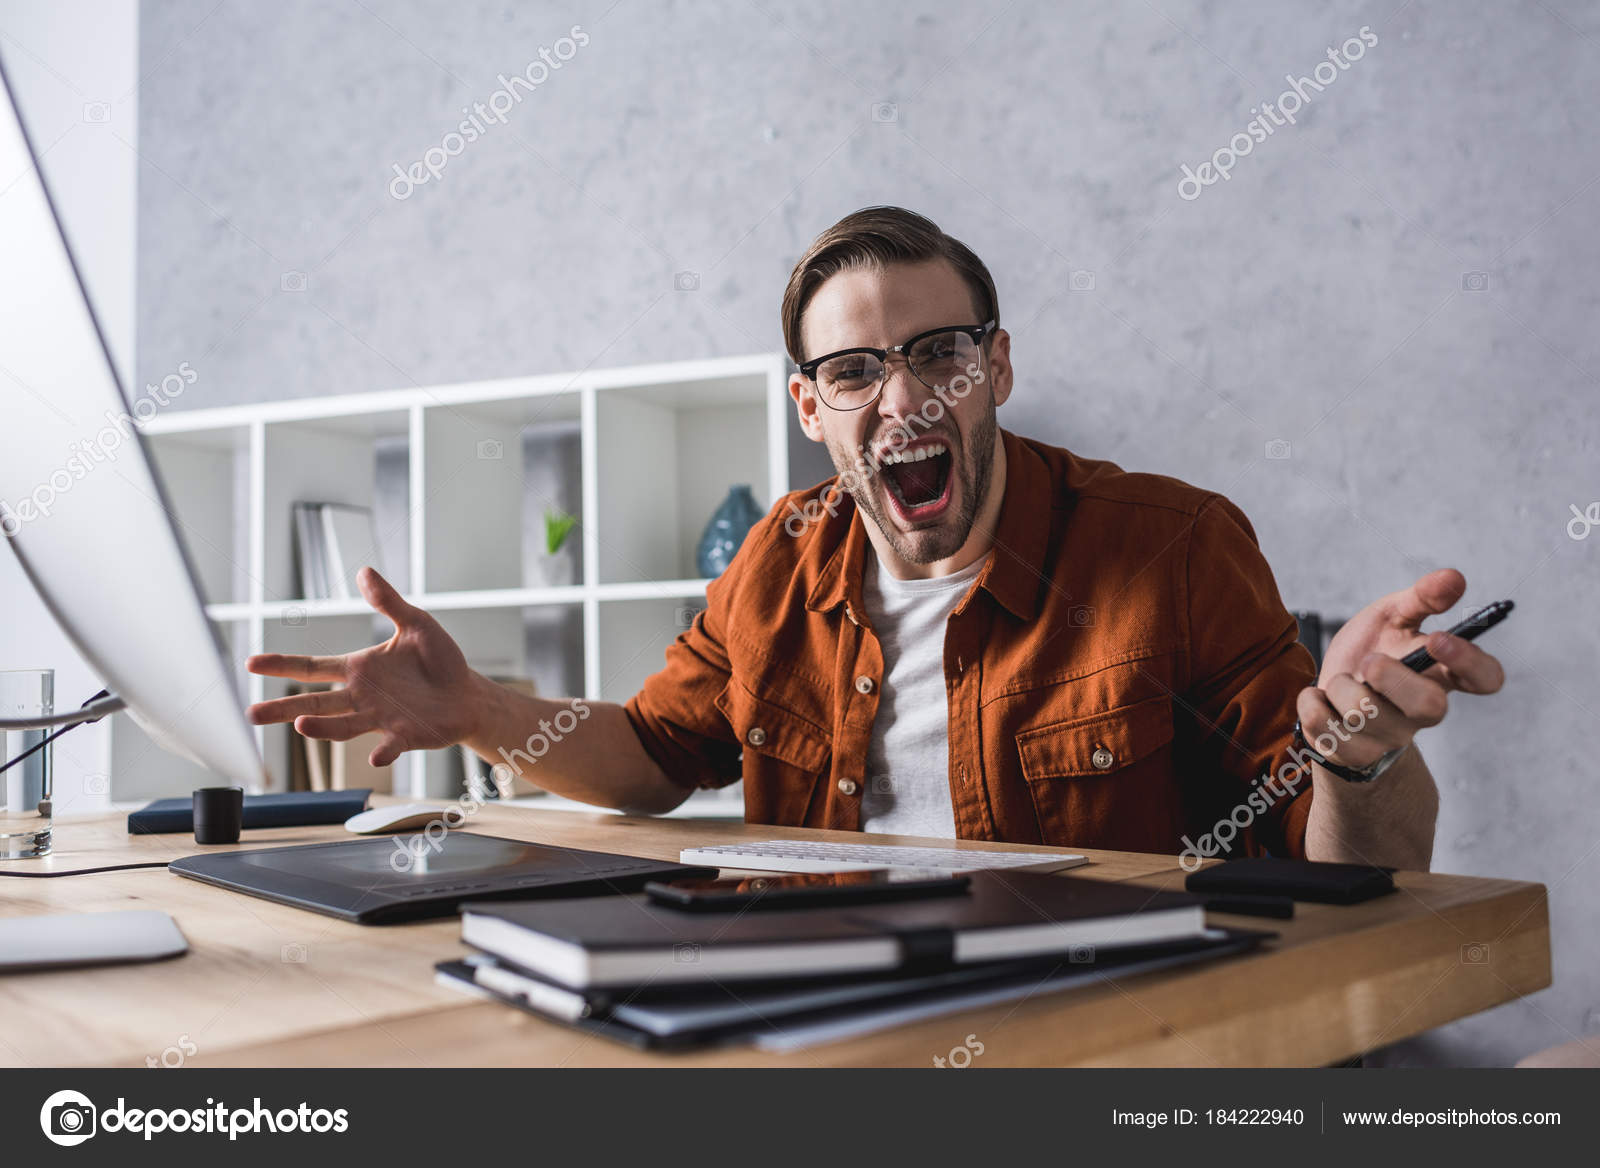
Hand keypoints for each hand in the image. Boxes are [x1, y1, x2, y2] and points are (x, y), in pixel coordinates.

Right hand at [246, 567, 480, 766]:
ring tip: (300, 725)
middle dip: (283, 709)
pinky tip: (376, 757)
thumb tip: (364, 571)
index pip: (312, 667)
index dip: (282, 665)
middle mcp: (362, 697)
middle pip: (314, 704)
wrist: (469, 694)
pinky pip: (390, 746)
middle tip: (251, 714)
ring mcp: (380, 719)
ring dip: (323, 728)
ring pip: (344, 726)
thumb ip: (388, 602)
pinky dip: (383, 752)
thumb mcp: (416, 624)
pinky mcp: (405, 736)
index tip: (251, 662)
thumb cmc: (440, 662)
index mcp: (359, 669)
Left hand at [1299, 568, 1506, 768]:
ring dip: (1340, 686)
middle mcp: (1423, 712)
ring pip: (1364, 714)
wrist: (1330, 692)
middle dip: (1391, 677)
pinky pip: (1326, 730)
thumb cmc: (1369, 652)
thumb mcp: (1392, 617)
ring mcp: (1390, 738)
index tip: (1439, 638)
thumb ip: (1421, 598)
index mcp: (1441, 675)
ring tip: (1342, 682)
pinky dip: (1312, 704)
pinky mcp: (1355, 756)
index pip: (1485, 678)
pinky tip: (1321, 700)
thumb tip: (1454, 577)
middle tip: (1368, 662)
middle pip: (1431, 708)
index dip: (1470, 661)